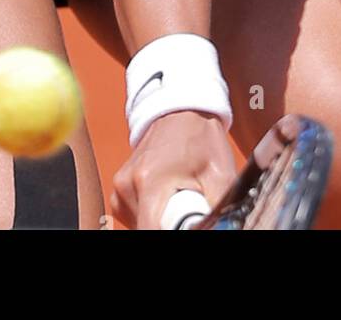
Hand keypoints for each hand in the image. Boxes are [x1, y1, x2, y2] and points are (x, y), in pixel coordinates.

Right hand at [110, 110, 236, 229]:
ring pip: (141, 224)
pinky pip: (135, 215)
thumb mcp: (221, 175)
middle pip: (147, 228)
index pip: (152, 230)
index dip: (174, 230)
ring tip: (180, 197)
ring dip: (162, 219)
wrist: (182, 110)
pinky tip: (168, 195)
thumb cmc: (202, 137)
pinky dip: (152, 213)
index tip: (188, 222)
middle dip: (171, 223)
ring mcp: (120, 187)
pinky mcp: (120, 188)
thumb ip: (218, 210)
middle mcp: (127, 186)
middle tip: (191, 206)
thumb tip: (220, 228)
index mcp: (150, 182)